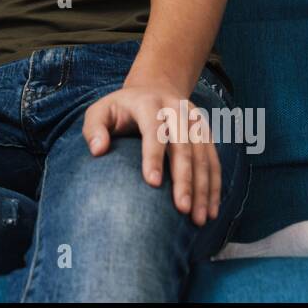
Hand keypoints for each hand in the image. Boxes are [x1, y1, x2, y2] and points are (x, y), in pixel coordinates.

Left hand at [82, 75, 220, 226]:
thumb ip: (94, 128)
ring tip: (199, 218)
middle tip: (181, 209)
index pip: (153, 129)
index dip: (154, 155)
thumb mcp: (100, 111)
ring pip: (203, 154)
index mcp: (148, 103)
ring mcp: (194, 119)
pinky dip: (214, 186)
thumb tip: (97, 150)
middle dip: (184, 178)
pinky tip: (211, 210)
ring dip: (203, 187)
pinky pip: (214, 160)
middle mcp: (175, 108)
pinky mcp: (206, 131)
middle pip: (184, 145)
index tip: (152, 183)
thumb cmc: (120, 110)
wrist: (153, 88)